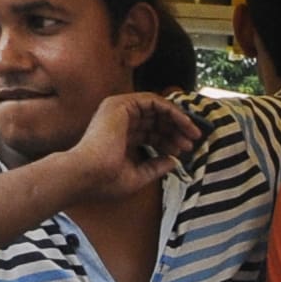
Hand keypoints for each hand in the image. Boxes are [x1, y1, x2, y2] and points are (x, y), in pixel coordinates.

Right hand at [63, 92, 199, 207]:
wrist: (87, 175)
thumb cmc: (105, 181)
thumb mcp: (137, 176)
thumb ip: (155, 167)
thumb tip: (173, 162)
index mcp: (119, 137)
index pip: (148, 134)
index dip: (167, 141)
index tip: (183, 151)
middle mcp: (118, 121)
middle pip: (154, 121)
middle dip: (175, 131)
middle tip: (192, 142)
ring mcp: (118, 110)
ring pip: (156, 108)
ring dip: (177, 120)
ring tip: (192, 135)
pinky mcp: (121, 104)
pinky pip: (153, 101)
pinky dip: (170, 110)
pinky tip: (183, 122)